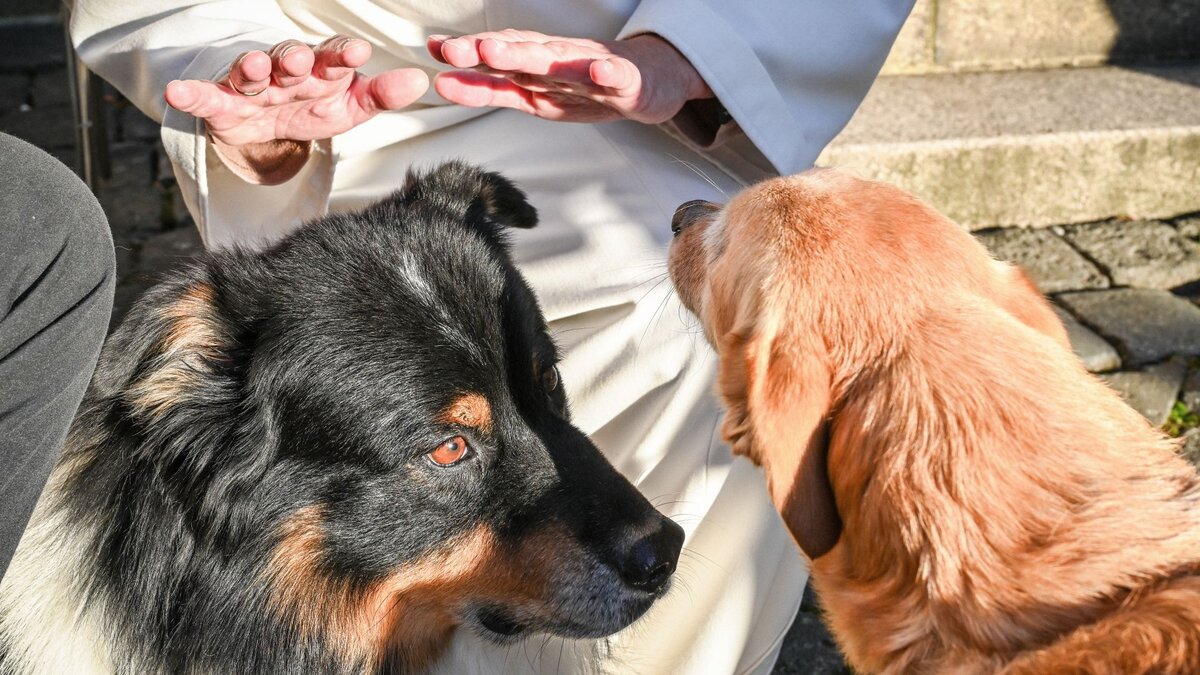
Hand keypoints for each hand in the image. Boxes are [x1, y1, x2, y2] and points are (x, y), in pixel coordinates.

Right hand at [165, 36, 428, 182]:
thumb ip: (381, 95)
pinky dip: (190, 94)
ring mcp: (251, 86)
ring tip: (255, 66)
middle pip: (289, 58)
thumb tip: (420, 80)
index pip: (334, 58)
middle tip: (301, 59)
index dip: (343, 54)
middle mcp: (285, 71)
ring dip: (251, 67)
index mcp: (320, 70)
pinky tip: (177, 92)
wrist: (268, 128)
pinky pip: (204, 97)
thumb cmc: (312, 107)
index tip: (358, 51)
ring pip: (250, 71)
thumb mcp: (349, 107)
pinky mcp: (222, 105)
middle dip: (294, 57)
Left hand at [427, 30, 711, 124]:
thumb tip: (442, 77)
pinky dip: (608, 72)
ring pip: (559, 63)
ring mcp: (592, 71)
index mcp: (536, 69)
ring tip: (498, 52)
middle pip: (520, 55)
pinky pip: (618, 77)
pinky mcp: (626, 81)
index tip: (435, 50)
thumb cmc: (586, 84)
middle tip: (456, 49)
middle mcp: (559, 63)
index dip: (467, 55)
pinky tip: (600, 71)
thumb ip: (493, 86)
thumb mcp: (536, 90)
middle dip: (487, 52)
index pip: (497, 59)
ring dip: (530, 55)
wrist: (648, 79)